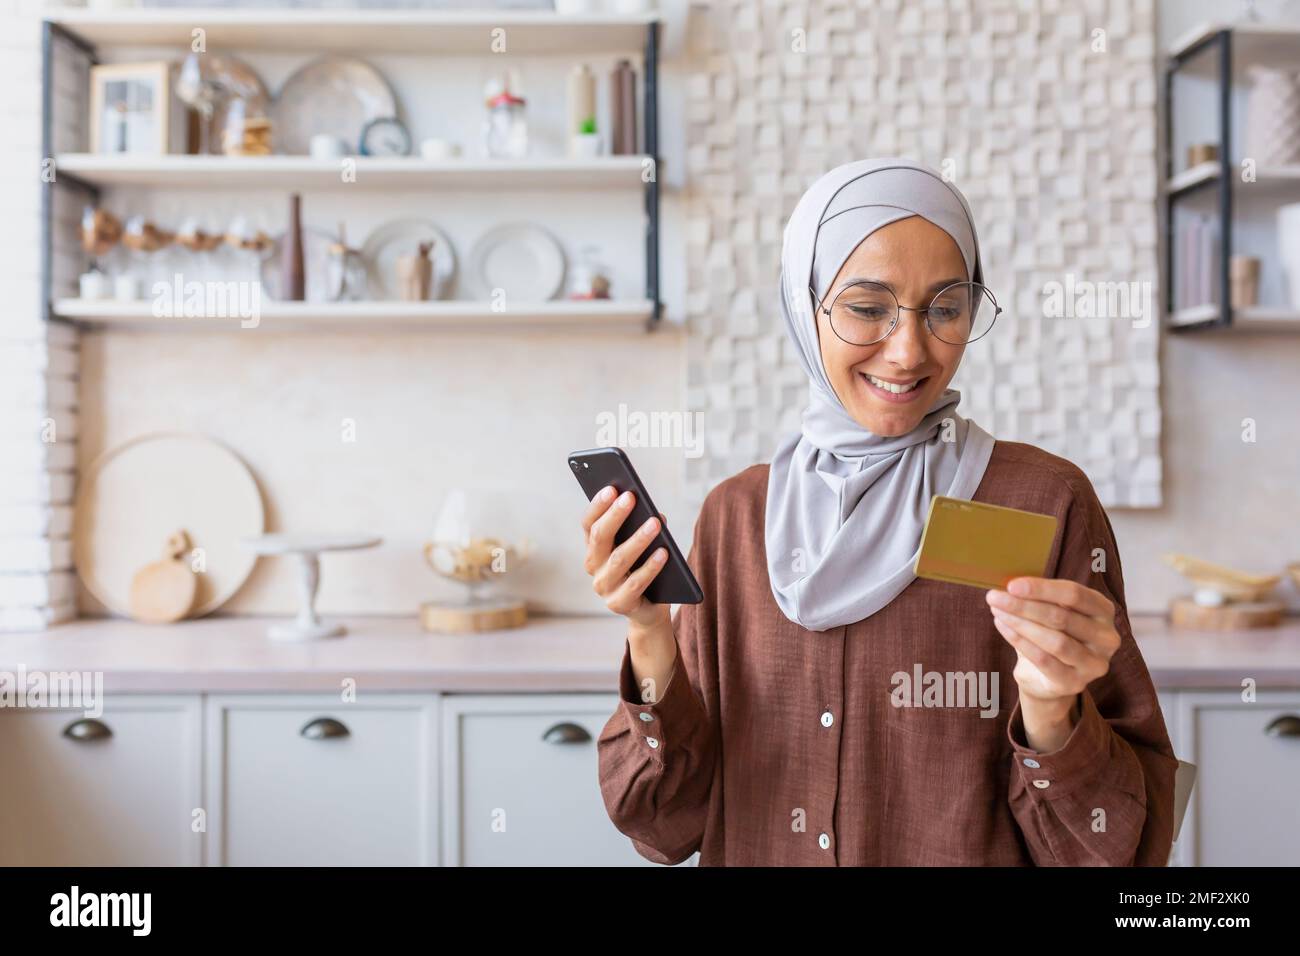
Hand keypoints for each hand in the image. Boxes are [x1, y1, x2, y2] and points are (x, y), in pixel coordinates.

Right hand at [581, 486, 671, 631]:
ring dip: (638, 539)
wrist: (648, 609)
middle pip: (600, 537)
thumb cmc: (643, 569)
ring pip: (618, 559)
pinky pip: (635, 583)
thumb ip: (641, 528)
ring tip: (655, 523)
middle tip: (631, 497)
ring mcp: (604, 587)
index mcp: (594, 548)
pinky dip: (650, 567)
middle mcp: (593, 567)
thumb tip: (654, 514)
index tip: (612, 487)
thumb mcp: (641, 546)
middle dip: (615, 515)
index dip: (598, 505)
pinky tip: (664, 552)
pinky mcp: (619, 604)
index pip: (588, 524)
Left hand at [985, 577, 1120, 749]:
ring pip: (1055, 640)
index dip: (1042, 589)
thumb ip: (1041, 597)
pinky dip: (1019, 642)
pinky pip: (1044, 660)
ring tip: (997, 612)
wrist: (1047, 677)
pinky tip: (1002, 627)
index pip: (1075, 595)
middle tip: (995, 597)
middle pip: (1062, 617)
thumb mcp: (1052, 610)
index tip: (1012, 585)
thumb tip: (1010, 584)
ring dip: (1020, 624)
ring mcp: (1094, 664)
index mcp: (1104, 611)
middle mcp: (1106, 638)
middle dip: (1024, 606)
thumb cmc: (1051, 632)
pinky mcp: (1075, 683)